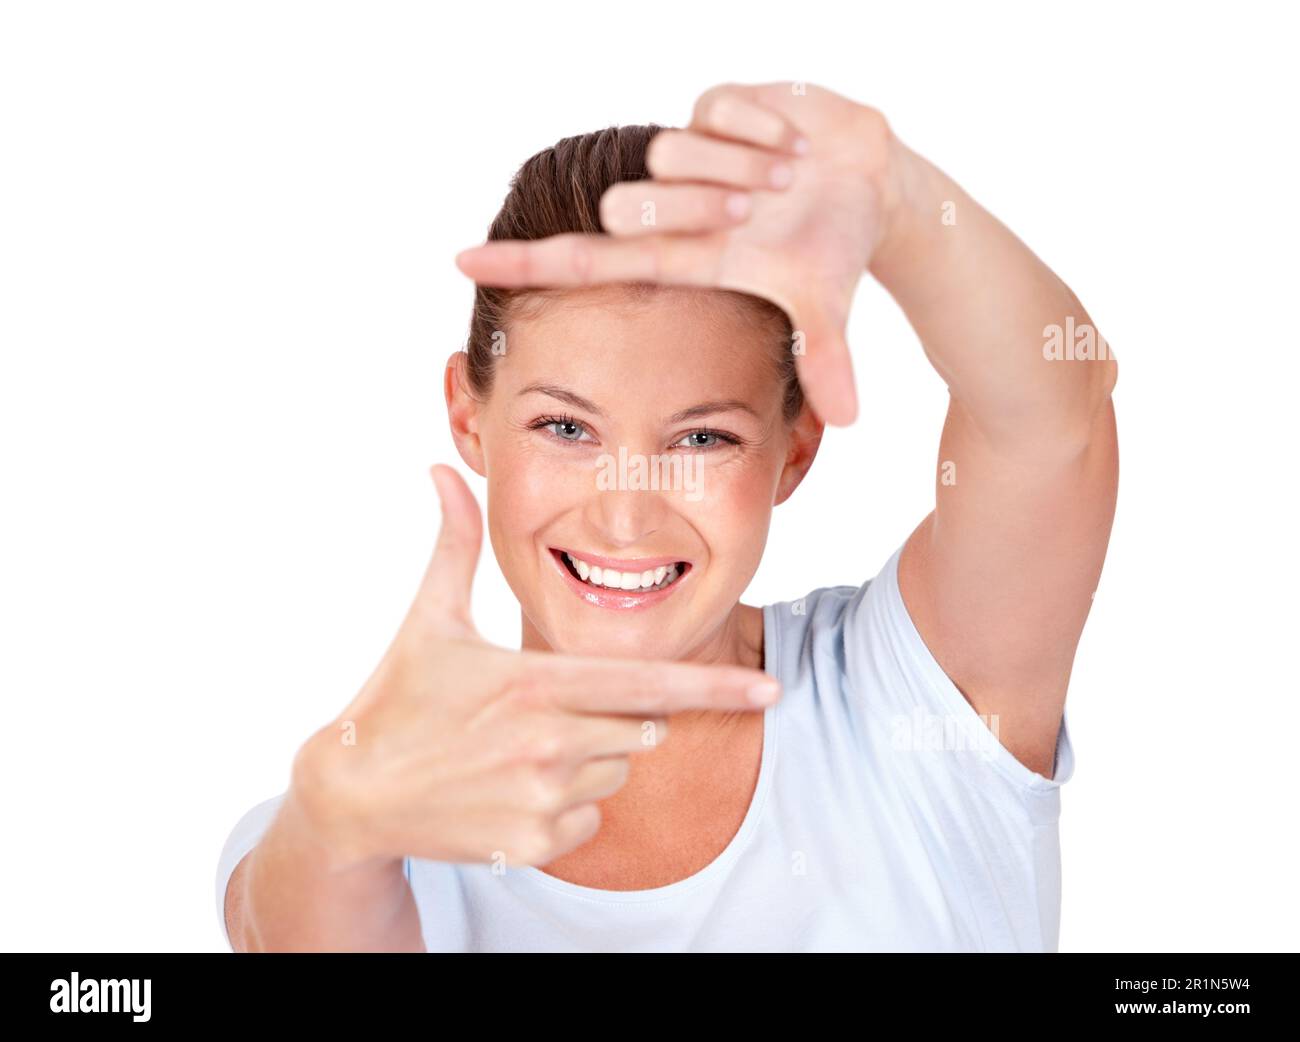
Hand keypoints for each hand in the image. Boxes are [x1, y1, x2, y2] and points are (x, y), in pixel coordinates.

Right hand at [287, 464, 780, 871]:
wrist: (352, 794)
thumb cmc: (397, 698)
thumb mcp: (429, 618)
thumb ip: (455, 543)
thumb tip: (441, 470)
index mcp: (537, 682)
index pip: (648, 682)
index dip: (716, 687)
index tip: (770, 689)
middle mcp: (550, 743)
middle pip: (643, 726)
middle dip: (618, 713)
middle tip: (548, 708)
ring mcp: (544, 799)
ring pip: (618, 773)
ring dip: (590, 760)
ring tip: (519, 750)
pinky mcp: (534, 845)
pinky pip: (591, 821)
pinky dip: (566, 808)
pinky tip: (512, 790)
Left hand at [453, 81, 904, 425]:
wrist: (869, 180)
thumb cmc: (828, 246)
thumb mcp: (824, 302)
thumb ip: (825, 357)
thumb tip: (848, 418)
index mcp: (678, 256)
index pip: (583, 263)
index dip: (524, 265)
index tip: (459, 263)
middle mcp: (668, 205)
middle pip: (626, 204)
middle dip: (698, 208)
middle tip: (759, 210)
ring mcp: (685, 152)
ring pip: (672, 152)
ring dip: (744, 168)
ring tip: (786, 178)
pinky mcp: (710, 102)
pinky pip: (722, 109)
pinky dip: (768, 128)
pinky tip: (792, 142)